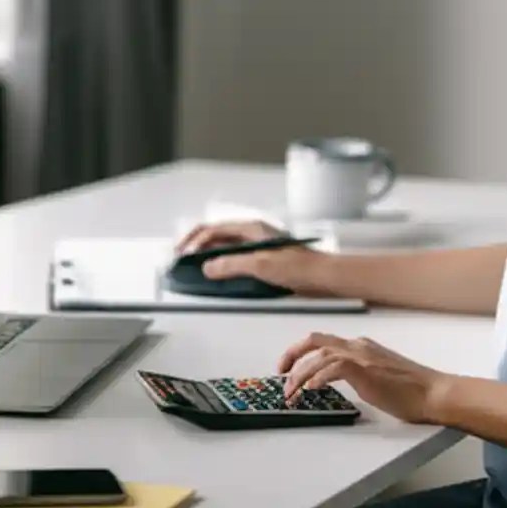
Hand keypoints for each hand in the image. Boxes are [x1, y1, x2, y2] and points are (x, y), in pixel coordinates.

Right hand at [175, 221, 331, 295]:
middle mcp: (253, 235)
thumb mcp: (260, 265)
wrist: (324, 278)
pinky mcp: (264, 263)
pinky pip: (236, 262)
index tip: (182, 256)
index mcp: (251, 229)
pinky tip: (218, 279)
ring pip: (226, 250)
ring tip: (194, 270)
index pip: (213, 230)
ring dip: (208, 257)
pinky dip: (222, 267)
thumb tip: (207, 267)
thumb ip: (231, 265)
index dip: (194, 242)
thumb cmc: (299, 267)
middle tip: (182, 262)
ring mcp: (258, 249)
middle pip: (217, 237)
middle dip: (197, 247)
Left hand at [278, 332, 451, 423]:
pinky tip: (311, 390)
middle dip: (292, 354)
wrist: (434, 393)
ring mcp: (362, 356)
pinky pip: (333, 367)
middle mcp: (359, 346)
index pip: (323, 342)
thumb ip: (358, 374)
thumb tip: (338, 382)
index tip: (289, 368)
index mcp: (362, 347)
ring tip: (291, 392)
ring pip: (319, 355)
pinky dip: (317, 378)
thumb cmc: (413, 390)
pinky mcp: (366, 370)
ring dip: (299, 374)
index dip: (301, 352)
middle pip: (314, 340)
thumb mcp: (378, 378)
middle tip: (280, 374)